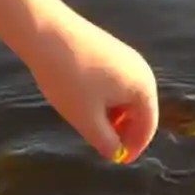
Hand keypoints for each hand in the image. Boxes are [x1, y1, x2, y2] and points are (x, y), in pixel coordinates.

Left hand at [16, 4, 158, 162]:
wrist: (46, 32)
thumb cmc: (69, 79)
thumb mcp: (86, 119)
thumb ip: (105, 142)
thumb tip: (115, 154)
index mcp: (143, 88)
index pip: (147, 127)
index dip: (133, 148)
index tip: (117, 162)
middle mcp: (142, 71)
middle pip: (140, 111)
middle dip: (124, 131)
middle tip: (103, 145)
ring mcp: (127, 58)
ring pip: (126, 97)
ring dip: (113, 115)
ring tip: (90, 124)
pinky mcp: (110, 50)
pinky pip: (116, 83)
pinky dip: (106, 99)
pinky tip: (84, 102)